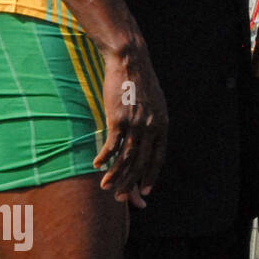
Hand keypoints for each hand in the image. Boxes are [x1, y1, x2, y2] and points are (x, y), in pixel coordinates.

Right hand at [95, 42, 167, 207]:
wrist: (130, 60)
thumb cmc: (138, 82)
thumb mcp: (153, 103)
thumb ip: (152, 121)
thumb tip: (149, 135)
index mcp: (162, 124)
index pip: (158, 157)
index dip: (151, 175)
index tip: (145, 191)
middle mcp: (152, 127)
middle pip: (141, 162)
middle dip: (130, 183)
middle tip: (120, 198)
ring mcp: (136, 124)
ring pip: (126, 158)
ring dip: (115, 176)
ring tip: (105, 188)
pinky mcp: (118, 119)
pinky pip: (111, 146)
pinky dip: (104, 158)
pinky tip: (96, 165)